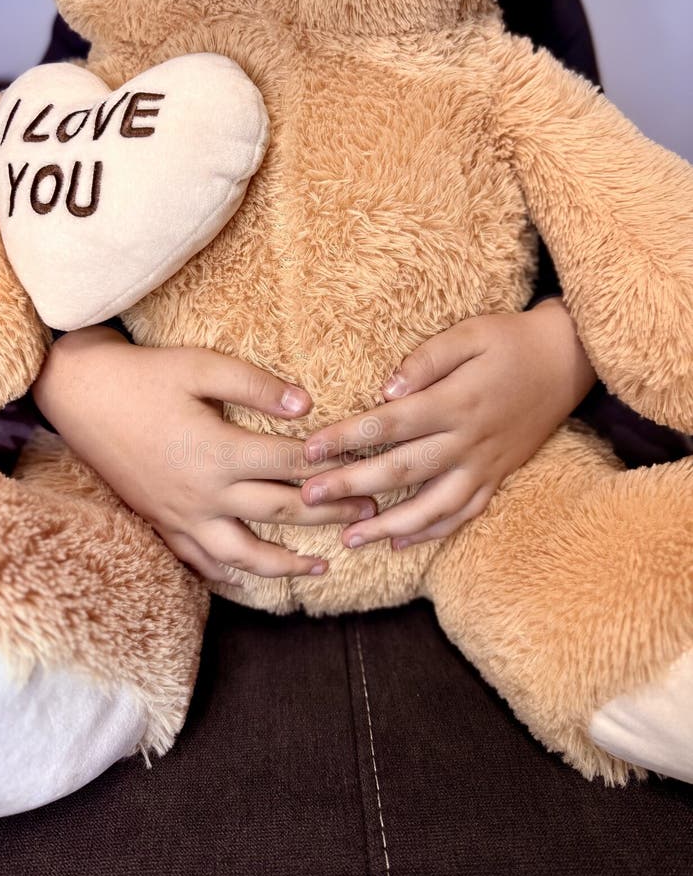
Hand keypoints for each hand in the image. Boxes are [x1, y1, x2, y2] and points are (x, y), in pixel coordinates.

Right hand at [33, 327, 374, 583]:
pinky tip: (249, 578)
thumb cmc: (142, 376)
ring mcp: (182, 515)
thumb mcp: (200, 367)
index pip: (293, 463)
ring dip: (288, 562)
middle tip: (370, 514)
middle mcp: (206, 492)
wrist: (77, 396)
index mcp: (220, 451)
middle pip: (283, 511)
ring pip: (245, 553)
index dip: (334, 464)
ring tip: (323, 566)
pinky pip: (199, 561)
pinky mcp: (162, 522)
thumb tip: (306, 405)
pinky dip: (229, 574)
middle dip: (331, 513)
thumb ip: (254, 386)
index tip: (367, 463)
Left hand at [302, 299, 595, 548]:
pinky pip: (463, 513)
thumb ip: (426, 360)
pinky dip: (432, 532)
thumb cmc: (510, 341)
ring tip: (349, 539)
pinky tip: (399, 542)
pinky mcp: (496, 476)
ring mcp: (484, 464)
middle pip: (401, 471)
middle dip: (351, 487)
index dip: (346, 438)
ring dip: (388, 526)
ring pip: (432, 507)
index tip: (309, 450)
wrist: (568, 361)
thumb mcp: (470, 334)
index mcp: (455, 402)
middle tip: (308, 499)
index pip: (389, 425)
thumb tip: (386, 390)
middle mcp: (468, 440)